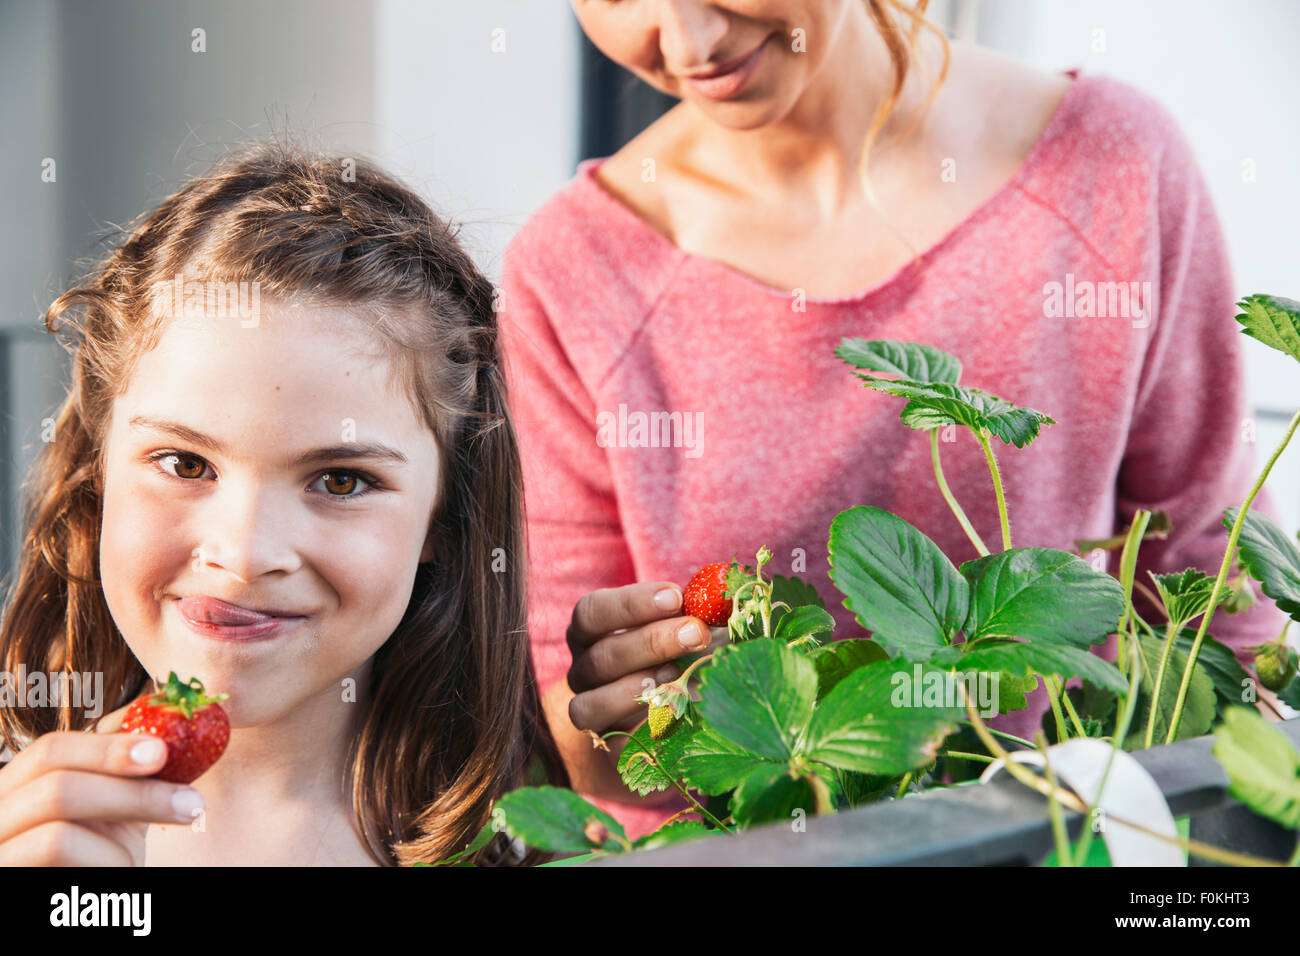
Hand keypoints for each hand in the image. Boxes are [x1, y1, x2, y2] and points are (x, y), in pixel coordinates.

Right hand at [0, 704, 205, 865]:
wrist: (81, 908)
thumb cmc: (96, 859)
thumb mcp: (111, 807)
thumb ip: (124, 769)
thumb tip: (168, 716)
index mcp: (15, 788)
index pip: (48, 751)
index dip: (107, 747)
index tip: (163, 751)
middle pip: (56, 788)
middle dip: (132, 793)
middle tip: (192, 803)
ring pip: (58, 835)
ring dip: (123, 842)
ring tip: (152, 851)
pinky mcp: (7, 884)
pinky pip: (61, 870)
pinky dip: (107, 867)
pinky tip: (126, 873)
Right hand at [566, 581, 726, 736]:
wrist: (671, 717)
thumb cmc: (680, 654)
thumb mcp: (685, 627)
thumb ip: (698, 611)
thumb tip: (725, 595)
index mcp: (591, 632)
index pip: (593, 612)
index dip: (632, 604)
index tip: (676, 597)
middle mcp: (582, 671)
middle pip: (601, 656)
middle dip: (652, 642)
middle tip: (696, 632)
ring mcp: (589, 711)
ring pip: (592, 704)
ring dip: (637, 688)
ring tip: (678, 675)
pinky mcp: (607, 749)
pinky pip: (612, 745)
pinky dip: (641, 730)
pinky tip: (675, 716)